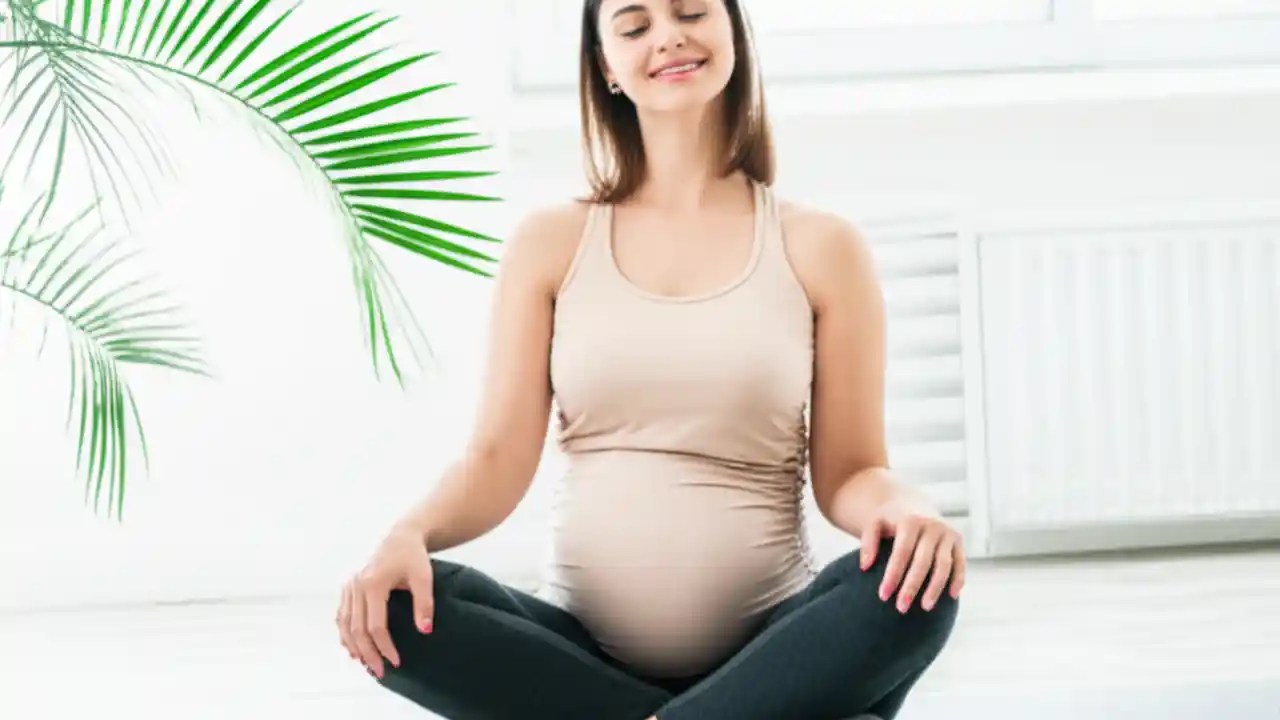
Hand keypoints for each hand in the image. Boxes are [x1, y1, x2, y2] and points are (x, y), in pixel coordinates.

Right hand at [336, 526, 435, 677]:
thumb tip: (425, 631)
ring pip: (345, 624)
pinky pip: (342, 615)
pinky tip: (353, 648)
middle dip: (368, 654)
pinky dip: (345, 634)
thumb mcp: (424, 578)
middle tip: (380, 673)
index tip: (396, 662)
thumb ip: (424, 604)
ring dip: (353, 647)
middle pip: (357, 629)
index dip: (385, 647)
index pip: (376, 626)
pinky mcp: (348, 586)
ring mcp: (350, 586)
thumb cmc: (414, 556)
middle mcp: (356, 585)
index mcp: (373, 584)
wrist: (401, 537)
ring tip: (366, 665)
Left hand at [859, 499, 965, 613]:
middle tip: (901, 608)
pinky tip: (951, 597)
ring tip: (925, 607)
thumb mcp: (874, 524)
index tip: (883, 596)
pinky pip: (960, 562)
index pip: (901, 553)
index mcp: (910, 521)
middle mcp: (932, 525)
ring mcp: (947, 532)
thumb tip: (865, 567)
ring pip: (944, 565)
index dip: (893, 575)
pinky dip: (958, 579)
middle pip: (923, 562)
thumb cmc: (890, 521)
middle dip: (912, 586)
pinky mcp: (958, 540)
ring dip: (936, 587)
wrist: (913, 504)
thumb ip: (868, 542)